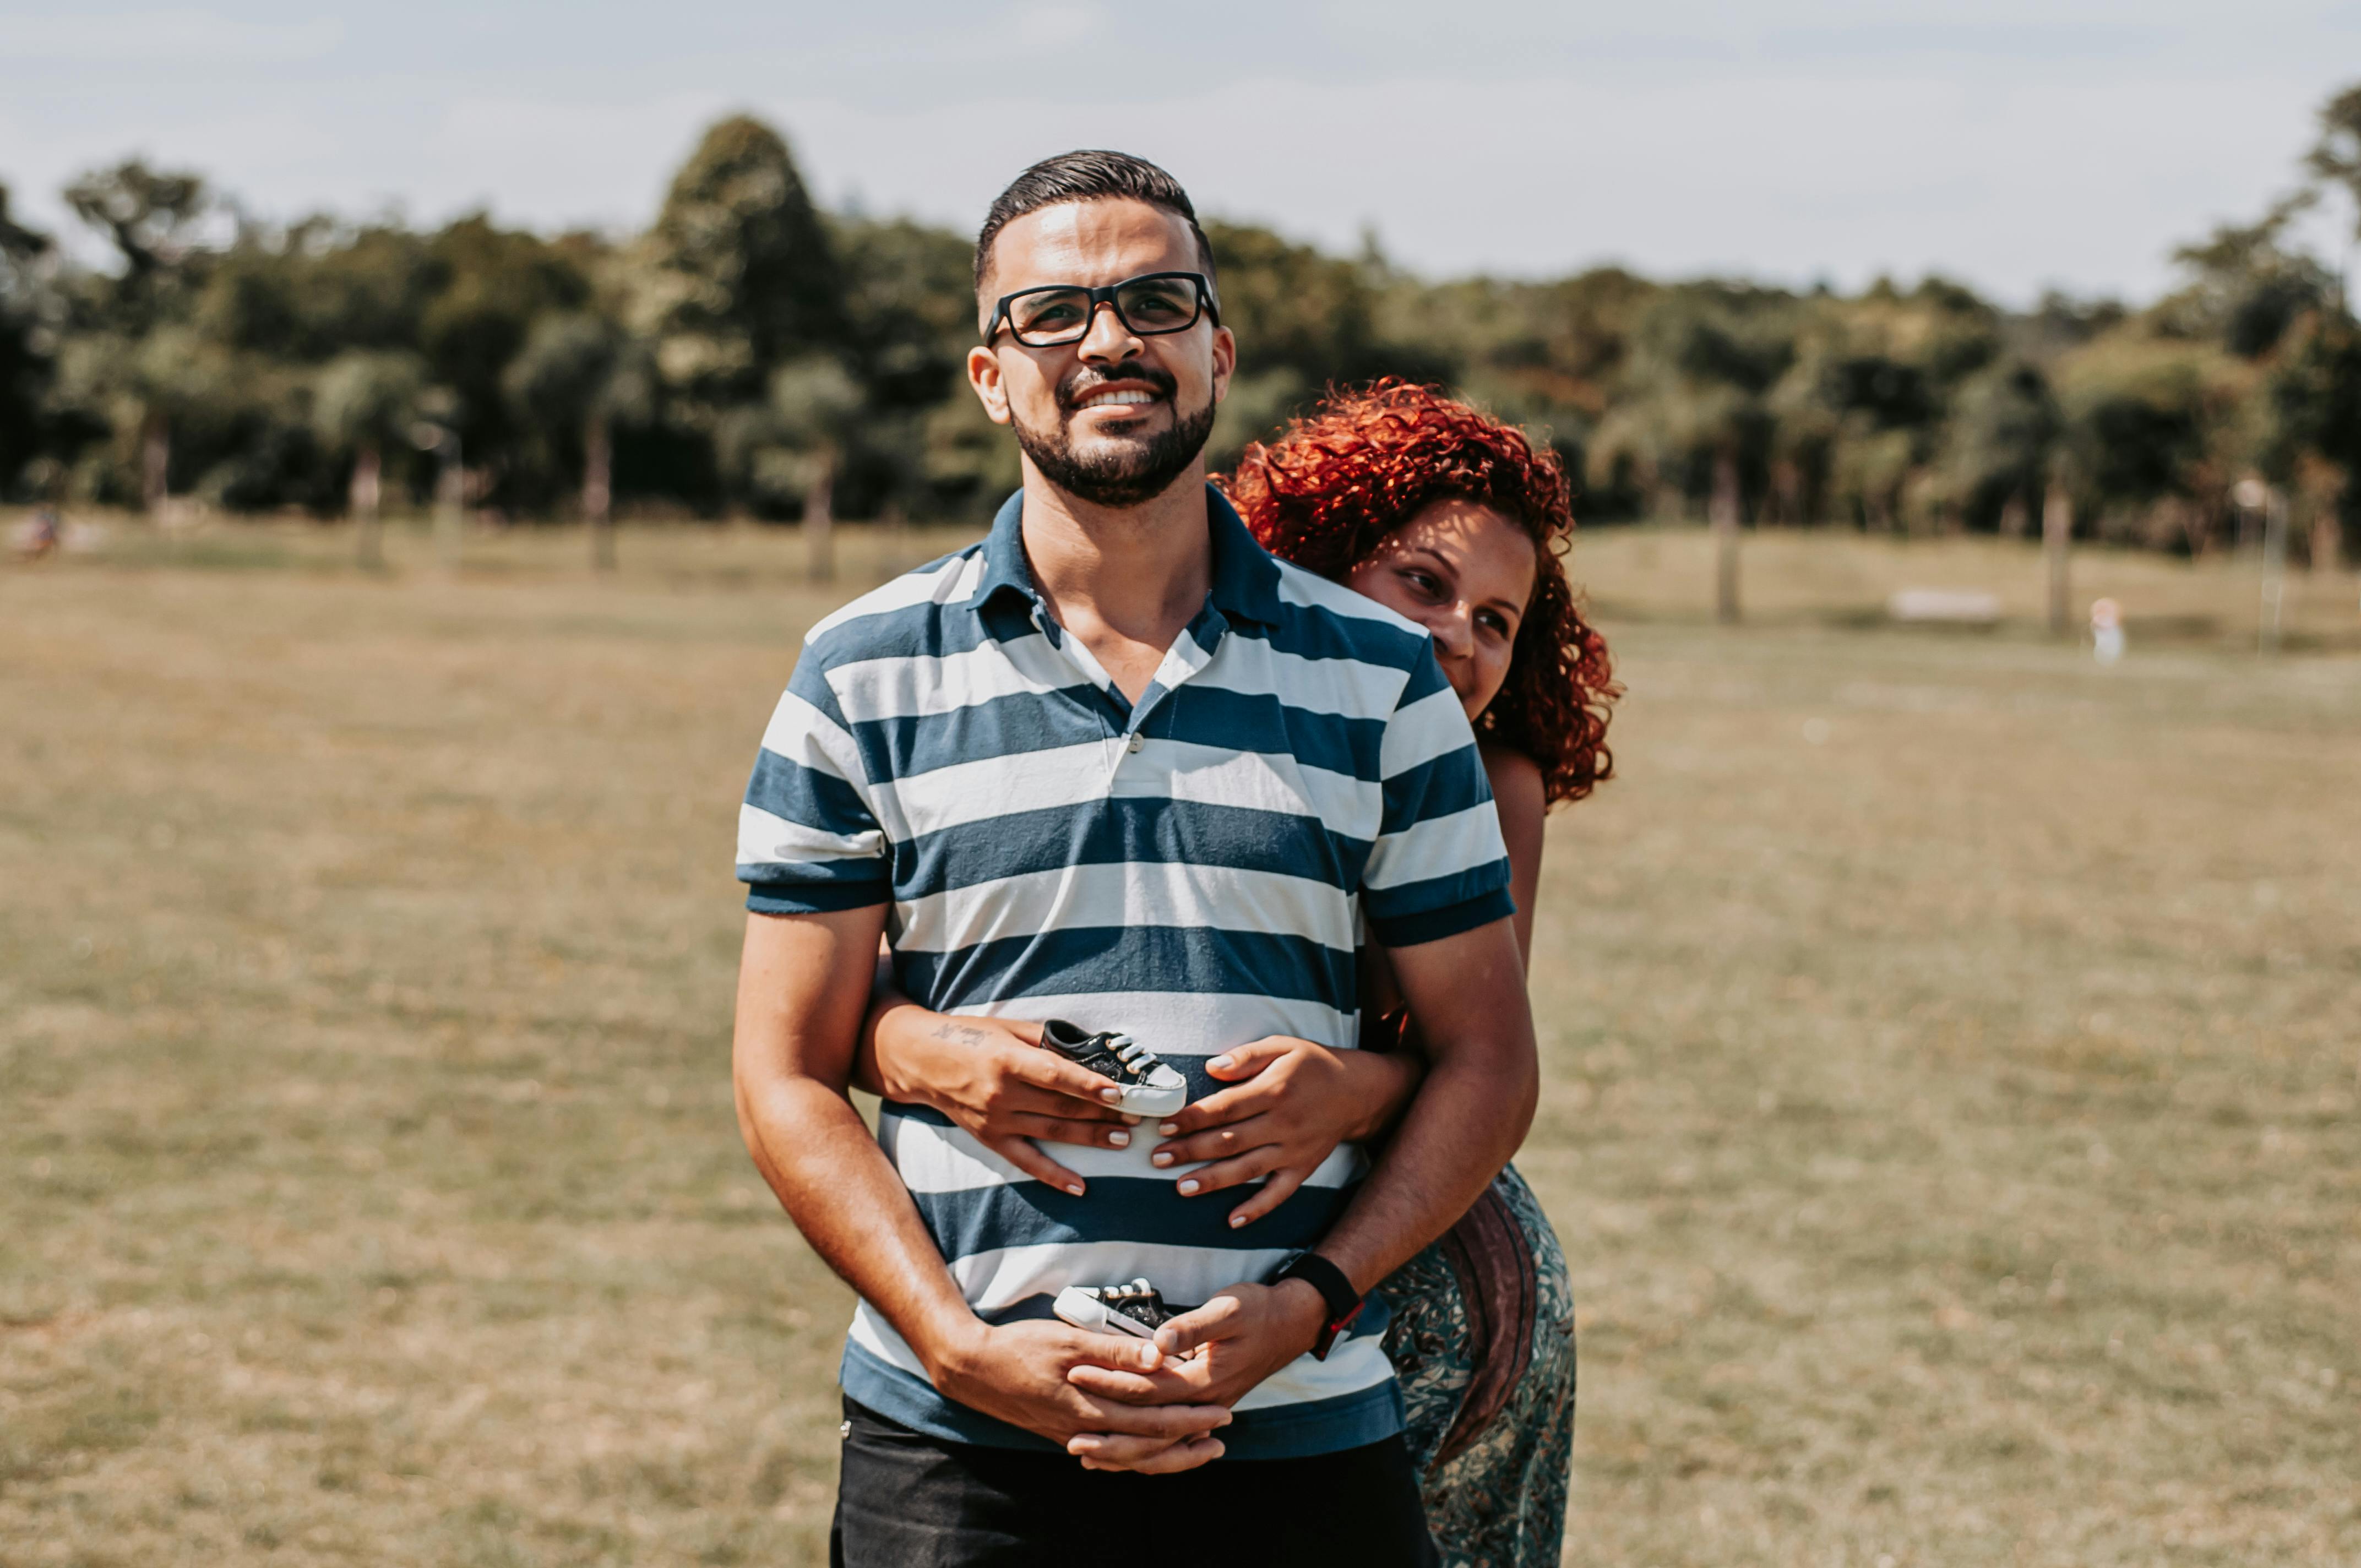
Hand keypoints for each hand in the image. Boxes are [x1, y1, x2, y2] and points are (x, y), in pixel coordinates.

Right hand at [875, 1011, 1136, 1194]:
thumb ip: (1045, 1040)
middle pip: (1061, 1106)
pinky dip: (1053, 1176)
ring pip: (1052, 1132)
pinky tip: (1079, 1186)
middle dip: (1101, 1113)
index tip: (1118, 1092)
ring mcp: (996, 1120)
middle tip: (1135, 1117)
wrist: (921, 1061)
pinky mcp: (990, 1139)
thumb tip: (1087, 1051)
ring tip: (1122, 1140)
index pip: (1056, 1075)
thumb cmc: (969, 1036)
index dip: (1089, 1085)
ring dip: (1090, 1138)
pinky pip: (1026, 1162)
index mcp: (1007, 1059)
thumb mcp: (1007, 1028)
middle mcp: (1002, 1093)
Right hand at [929, 1317, 1232, 1472]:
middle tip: (1223, 1433)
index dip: (1190, 1416)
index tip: (1221, 1410)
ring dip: (1168, 1455)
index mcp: (1090, 1404)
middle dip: (1189, 1439)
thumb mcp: (1066, 1339)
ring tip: (1199, 1450)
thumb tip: (1158, 1357)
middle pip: (1148, 1443)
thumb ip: (1113, 1350)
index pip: (1152, 1417)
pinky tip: (1151, 1455)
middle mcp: (1085, 1428)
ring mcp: (1074, 1436)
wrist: (973, 1370)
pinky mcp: (1065, 1435)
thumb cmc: (1019, 1347)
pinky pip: (1110, 1454)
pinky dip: (1136, 1457)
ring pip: (1131, 1456)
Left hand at [1062, 1280, 1326, 1467]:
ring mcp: (1208, 1412)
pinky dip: (1145, 1451)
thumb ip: (1192, 1327)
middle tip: (1069, 1433)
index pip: (1149, 1389)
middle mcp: (1206, 1404)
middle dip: (1109, 1431)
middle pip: (1150, 1428)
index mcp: (1206, 1379)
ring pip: (1161, 1444)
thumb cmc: (1258, 1310)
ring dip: (1124, 1451)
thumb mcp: (1228, 1308)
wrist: (1292, 1324)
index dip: (1111, 1383)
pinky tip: (1120, 1452)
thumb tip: (1158, 1341)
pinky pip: (1172, 1441)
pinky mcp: (1206, 1412)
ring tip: (1085, 1453)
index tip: (1077, 1374)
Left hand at [1150, 1038, 1421, 1225]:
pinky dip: (1257, 1209)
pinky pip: (1279, 1193)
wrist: (1358, 1091)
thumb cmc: (1312, 1064)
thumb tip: (1211, 1067)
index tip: (1165, 1125)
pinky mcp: (1303, 1168)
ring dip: (1213, 1180)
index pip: (1225, 1107)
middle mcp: (1283, 1123)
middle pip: (1230, 1140)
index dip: (1193, 1118)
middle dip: (1191, 1150)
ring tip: (1181, 1188)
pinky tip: (1233, 1221)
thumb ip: (1247, 1055)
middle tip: (1157, 1158)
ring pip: (1247, 1169)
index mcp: (1274, 1090)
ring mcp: (1293, 1150)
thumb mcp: (1282, 1045)